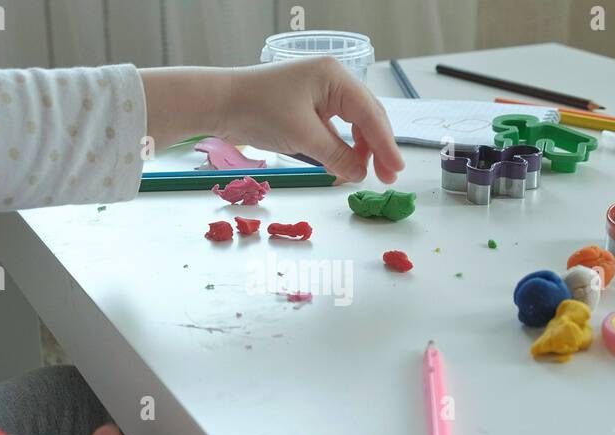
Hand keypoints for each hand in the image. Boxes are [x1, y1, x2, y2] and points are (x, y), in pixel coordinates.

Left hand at [140, 58, 403, 182]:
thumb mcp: (302, 137)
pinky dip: (340, 147)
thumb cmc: (258, 111)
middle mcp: (332, 80)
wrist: (218, 103)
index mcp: (335, 77)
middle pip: (366, 117)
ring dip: (359, 150)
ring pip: (352, 123)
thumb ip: (336, 156)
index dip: (385, 145)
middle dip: (377, 148)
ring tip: (363, 175)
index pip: (370, 115)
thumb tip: (359, 174)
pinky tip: (343, 165)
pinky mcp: (307, 104)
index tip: (396, 170)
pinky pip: (334, 126)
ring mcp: (320, 91)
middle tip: (387, 177)